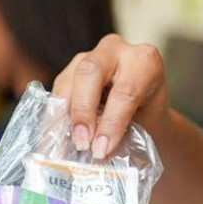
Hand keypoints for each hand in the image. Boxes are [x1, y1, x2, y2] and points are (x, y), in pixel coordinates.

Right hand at [52, 35, 169, 160]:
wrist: (142, 107)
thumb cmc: (147, 116)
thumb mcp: (145, 124)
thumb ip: (122, 133)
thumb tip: (97, 152)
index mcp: (144, 61)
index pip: (125, 90)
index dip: (112, 122)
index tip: (102, 149)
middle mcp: (115, 50)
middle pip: (90, 72)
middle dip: (83, 110)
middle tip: (81, 143)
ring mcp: (88, 56)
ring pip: (68, 81)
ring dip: (64, 116)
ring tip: (64, 147)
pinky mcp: (69, 70)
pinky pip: (57, 91)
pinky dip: (55, 117)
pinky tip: (55, 139)